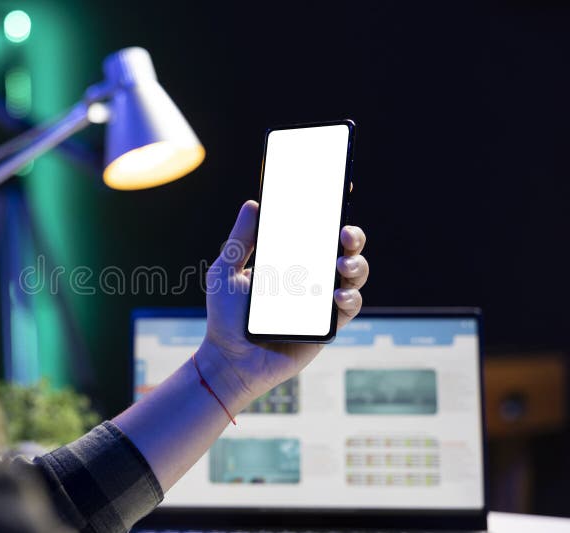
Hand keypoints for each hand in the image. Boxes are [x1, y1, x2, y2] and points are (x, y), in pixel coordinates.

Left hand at [198, 200, 368, 411]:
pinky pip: (349, 308)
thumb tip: (253, 203)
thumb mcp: (227, 271)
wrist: (229, 359)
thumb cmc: (226, 316)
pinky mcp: (326, 326)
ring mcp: (320, 301)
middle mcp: (310, 278)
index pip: (315, 232)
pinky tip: (338, 294)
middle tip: (345, 233)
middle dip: (353, 236)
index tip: (338, 194)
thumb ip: (241, 240)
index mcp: (289, 261)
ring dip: (356, 264)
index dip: (331, 214)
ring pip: (353, 276)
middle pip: (343, 250)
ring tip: (344, 263)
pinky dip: (350, 297)